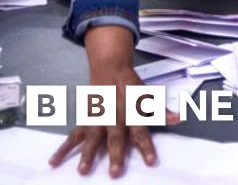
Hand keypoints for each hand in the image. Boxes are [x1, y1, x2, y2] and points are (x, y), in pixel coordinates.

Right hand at [49, 26, 177, 177]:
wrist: (110, 68)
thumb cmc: (131, 86)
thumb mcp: (149, 96)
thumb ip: (162, 111)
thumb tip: (178, 119)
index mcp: (132, 113)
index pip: (142, 132)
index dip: (147, 147)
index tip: (150, 161)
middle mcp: (114, 117)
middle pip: (115, 138)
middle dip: (115, 154)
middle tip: (115, 172)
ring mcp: (97, 119)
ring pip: (91, 138)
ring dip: (87, 155)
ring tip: (83, 170)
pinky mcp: (85, 120)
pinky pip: (72, 136)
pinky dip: (63, 149)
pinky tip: (54, 161)